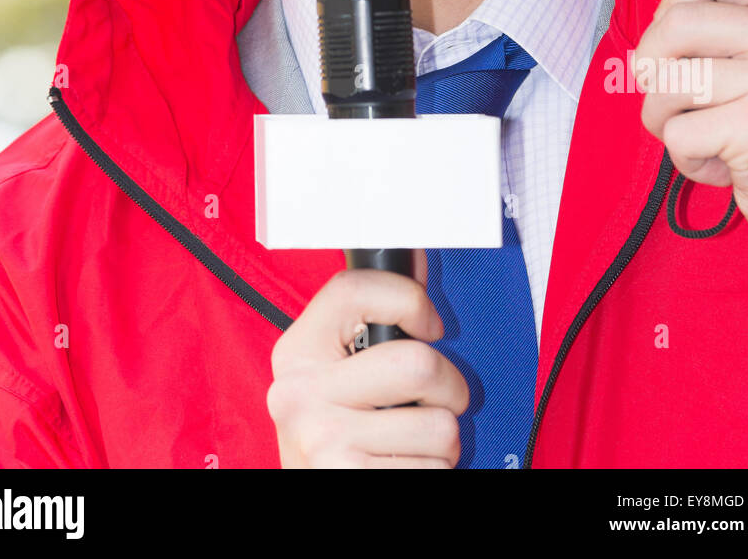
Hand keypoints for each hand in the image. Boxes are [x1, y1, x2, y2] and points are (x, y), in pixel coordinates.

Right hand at [266, 251, 468, 468]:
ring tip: (412, 445)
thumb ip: (377, 317)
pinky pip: (435, 469)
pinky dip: (434, 471)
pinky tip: (404, 468)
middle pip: (418, 364)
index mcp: (297, 351)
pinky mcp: (348, 480)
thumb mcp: (337, 370)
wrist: (314, 489)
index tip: (429, 327)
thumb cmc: (335, 432)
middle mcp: (300, 394)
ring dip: (443, 442)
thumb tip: (416, 257)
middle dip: (450, 388)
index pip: (356, 288)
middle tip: (435, 401)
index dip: (411, 299)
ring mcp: (323, 442)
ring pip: (440, 426)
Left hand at [634, 0, 747, 263]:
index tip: (680, 42)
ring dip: (666, 118)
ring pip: (668, 79)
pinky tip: (727, 168)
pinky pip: (677, 131)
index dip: (673, 2)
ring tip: (706, 137)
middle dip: (653, 65)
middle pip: (677, 21)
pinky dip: (686, 159)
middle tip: (674, 97)